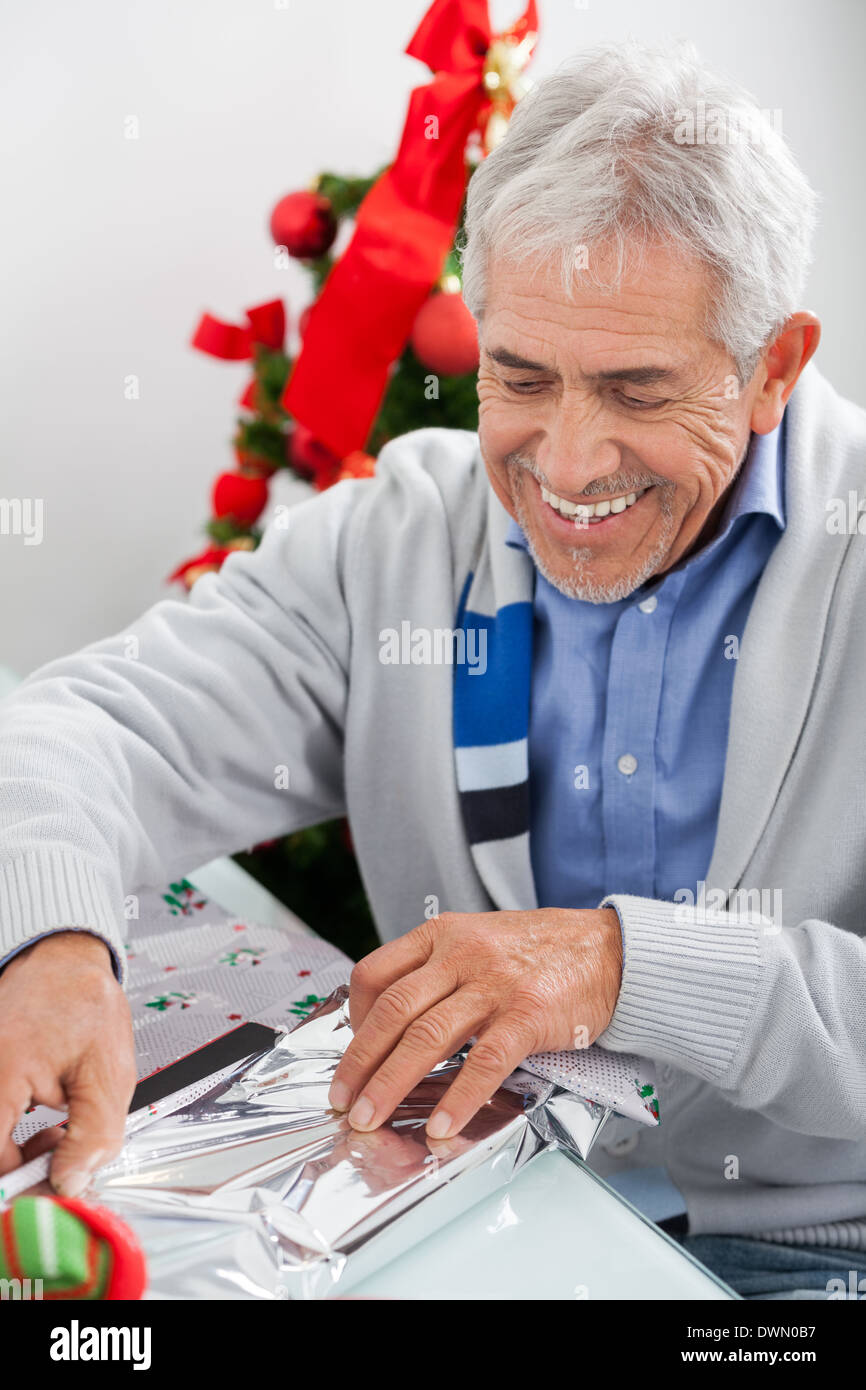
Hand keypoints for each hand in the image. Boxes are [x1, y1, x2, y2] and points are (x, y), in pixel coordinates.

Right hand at [0, 931, 136, 1194]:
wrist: (63, 960)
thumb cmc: (83, 1002)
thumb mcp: (107, 1071)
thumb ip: (95, 1134)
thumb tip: (72, 1181)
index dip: (26, 1182)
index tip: (56, 1181)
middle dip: (23, 1166)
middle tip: (61, 1155)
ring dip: (16, 1150)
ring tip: (55, 1130)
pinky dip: (10, 1131)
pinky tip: (40, 1116)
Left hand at [328, 907, 621, 1139]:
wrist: (608, 948)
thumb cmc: (541, 951)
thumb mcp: (478, 939)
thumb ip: (438, 970)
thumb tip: (394, 1023)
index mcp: (442, 934)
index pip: (376, 972)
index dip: (354, 1017)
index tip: (352, 1051)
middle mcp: (462, 954)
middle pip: (393, 1010)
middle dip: (360, 1061)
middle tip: (343, 1101)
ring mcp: (495, 983)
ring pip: (427, 1035)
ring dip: (391, 1082)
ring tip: (370, 1118)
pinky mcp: (528, 1014)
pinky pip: (484, 1060)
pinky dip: (459, 1096)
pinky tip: (441, 1124)